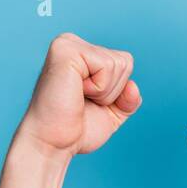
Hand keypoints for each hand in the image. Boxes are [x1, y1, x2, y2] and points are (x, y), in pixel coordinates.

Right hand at [15, 32, 142, 156]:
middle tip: (83, 101)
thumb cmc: (77, 129)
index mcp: (83, 54)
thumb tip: (133, 86)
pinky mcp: (65, 50)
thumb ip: (128, 99)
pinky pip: (107, 66)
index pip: (125, 63)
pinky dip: (99, 88)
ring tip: (78, 97)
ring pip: (118, 64)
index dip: (117, 92)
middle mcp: (73, 43)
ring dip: (104, 91)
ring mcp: (68, 44)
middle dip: (112, 91)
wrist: (53, 144)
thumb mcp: (112, 113)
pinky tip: (76, 92)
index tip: (90, 101)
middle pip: (125, 61)